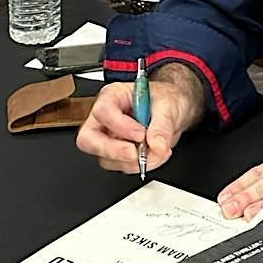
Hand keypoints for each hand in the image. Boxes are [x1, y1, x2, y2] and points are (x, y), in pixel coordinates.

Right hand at [75, 65, 205, 175]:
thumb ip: (163, 125)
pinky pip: (122, 166)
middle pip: (89, 139)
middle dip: (113, 151)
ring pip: (106, 159)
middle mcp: (105, 117)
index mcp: (113, 96)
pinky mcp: (118, 154)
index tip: (141, 134)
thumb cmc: (164, 99)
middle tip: (136, 154)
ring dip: (134, 162)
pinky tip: (155, 154)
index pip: (103, 111)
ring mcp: (109, 138)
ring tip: (157, 150)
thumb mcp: (168, 105)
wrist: (173, 110)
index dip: (120, 126)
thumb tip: (157, 145)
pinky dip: (140, 165)